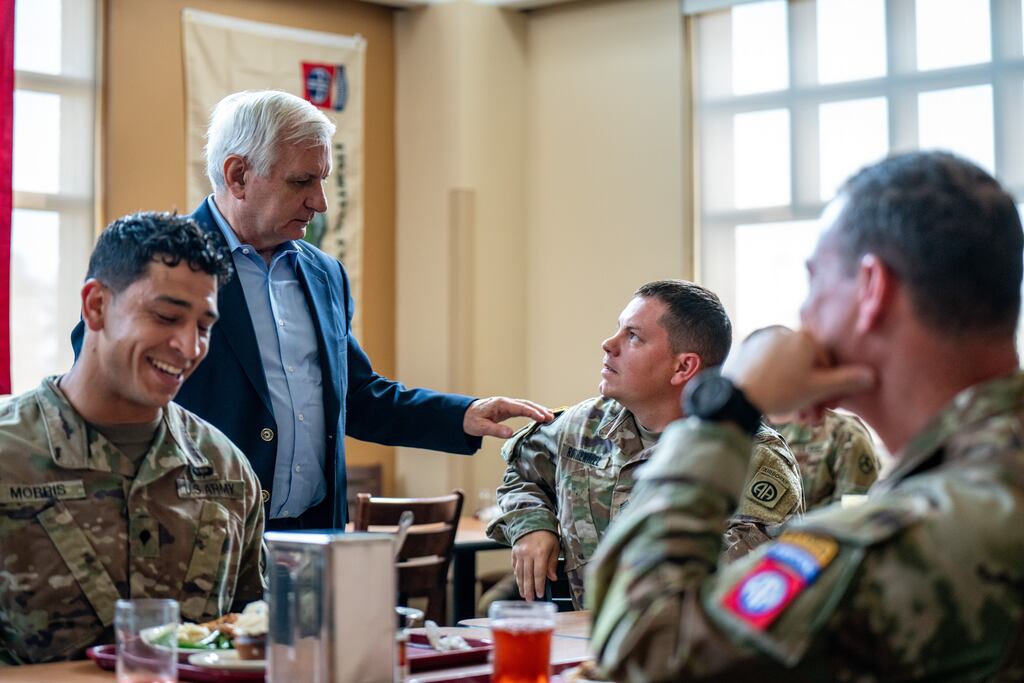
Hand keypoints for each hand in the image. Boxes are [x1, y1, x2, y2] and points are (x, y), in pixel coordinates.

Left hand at [463, 397, 553, 438]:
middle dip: (539, 410)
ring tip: (551, 416)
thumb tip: (510, 433)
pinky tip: (540, 416)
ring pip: (526, 405)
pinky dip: (533, 411)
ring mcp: (507, 404)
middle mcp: (506, 402)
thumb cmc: (472, 420)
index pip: (520, 407)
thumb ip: (496, 430)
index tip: (543, 418)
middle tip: (552, 417)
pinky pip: (523, 409)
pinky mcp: (508, 409)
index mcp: (500, 404)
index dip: (532, 412)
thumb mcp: (481, 427)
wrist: (464, 414)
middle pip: (526, 404)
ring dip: (538, 410)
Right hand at [511, 530, 559, 600]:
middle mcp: (527, 553)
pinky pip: (515, 567)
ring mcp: (519, 553)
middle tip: (530, 600)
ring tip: (524, 595)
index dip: (539, 586)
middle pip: (527, 576)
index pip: (539, 573)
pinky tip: (520, 583)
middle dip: (529, 589)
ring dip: (521, 585)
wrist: (532, 521)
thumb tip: (552, 578)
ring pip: (519, 573)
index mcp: (539, 552)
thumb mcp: (555, 547)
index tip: (540, 595)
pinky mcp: (514, 552)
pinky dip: (517, 576)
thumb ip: (552, 563)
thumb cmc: (547, 535)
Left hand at [723, 327, 875, 417]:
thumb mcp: (818, 389)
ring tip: (795, 415)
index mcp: (806, 337)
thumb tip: (872, 375)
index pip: (829, 363)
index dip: (831, 388)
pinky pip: (773, 365)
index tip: (828, 408)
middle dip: (813, 394)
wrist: (735, 396)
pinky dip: (779, 382)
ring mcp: (766, 339)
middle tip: (810, 418)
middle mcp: (787, 332)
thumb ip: (846, 381)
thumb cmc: (780, 391)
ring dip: (798, 392)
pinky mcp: (750, 349)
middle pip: (809, 366)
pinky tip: (778, 401)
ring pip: (791, 368)